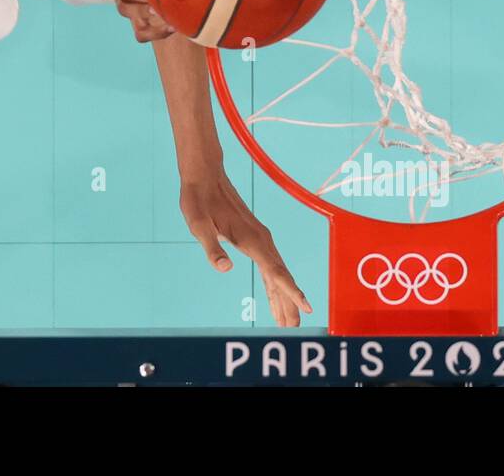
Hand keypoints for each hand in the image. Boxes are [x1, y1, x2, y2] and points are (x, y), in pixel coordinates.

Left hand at [180, 171, 312, 326]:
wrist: (205, 175)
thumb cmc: (199, 199)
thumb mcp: (198, 224)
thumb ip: (212, 247)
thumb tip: (224, 268)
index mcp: (251, 239)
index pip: (275, 271)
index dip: (290, 291)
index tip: (305, 308)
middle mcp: (261, 239)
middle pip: (280, 276)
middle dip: (288, 302)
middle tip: (293, 328)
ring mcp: (260, 238)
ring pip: (277, 272)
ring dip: (283, 295)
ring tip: (287, 321)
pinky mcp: (255, 238)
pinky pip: (269, 265)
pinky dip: (274, 283)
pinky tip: (275, 296)